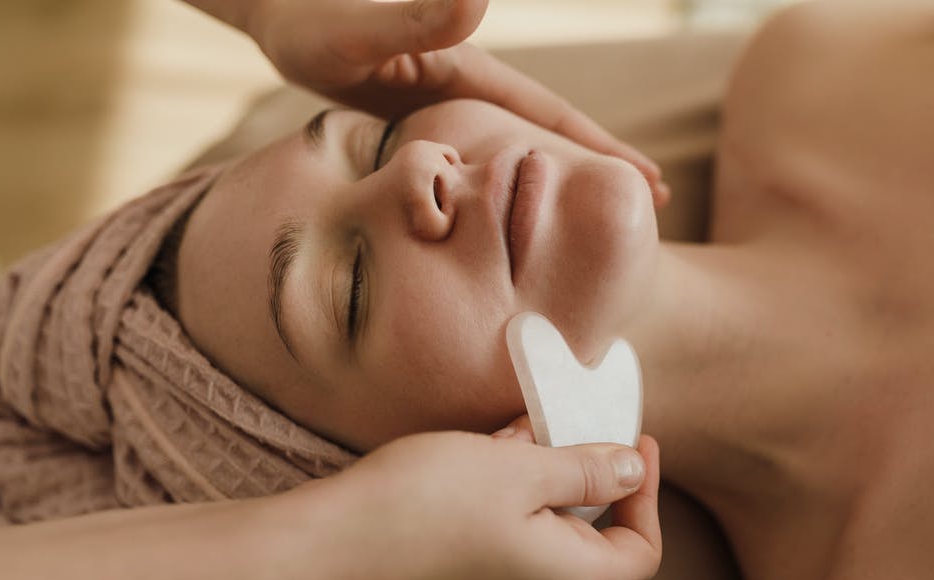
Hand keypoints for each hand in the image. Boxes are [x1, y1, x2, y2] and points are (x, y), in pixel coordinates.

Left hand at [242, 0, 669, 205]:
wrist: (280, 10)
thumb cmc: (312, 23)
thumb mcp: (361, 29)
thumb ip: (416, 17)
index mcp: (469, 73)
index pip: (552, 117)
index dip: (601, 149)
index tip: (647, 181)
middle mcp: (469, 86)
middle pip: (550, 133)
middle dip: (600, 164)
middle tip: (653, 203)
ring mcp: (449, 102)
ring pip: (520, 146)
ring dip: (562, 172)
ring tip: (596, 206)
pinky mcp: (425, 115)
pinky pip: (483, 153)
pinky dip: (513, 175)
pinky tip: (519, 197)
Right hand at [316, 424, 661, 579]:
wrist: (330, 545)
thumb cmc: (427, 505)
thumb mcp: (521, 471)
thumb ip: (585, 472)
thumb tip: (631, 470)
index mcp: (567, 575)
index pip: (641, 549)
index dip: (648, 495)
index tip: (635, 441)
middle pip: (595, 536)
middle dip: (593, 475)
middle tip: (577, 422)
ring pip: (546, 524)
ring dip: (546, 473)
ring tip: (525, 426)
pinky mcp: (458, 566)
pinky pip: (506, 525)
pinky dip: (510, 485)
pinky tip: (484, 448)